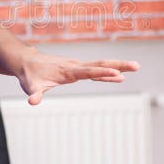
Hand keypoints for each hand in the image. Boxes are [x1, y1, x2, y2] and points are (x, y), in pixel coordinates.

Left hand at [17, 49, 139, 105]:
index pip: (87, 71)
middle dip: (118, 65)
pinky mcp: (77, 69)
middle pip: (100, 64)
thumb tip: (32, 102)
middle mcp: (75, 66)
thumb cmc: (30, 76)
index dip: (101, 72)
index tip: (116, 71)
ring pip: (100, 65)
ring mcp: (77, 66)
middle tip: (136, 65)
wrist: (27, 61)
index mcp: (67, 71)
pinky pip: (96, 70)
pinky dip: (108, 72)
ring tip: (136, 67)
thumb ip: (33, 94)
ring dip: (118, 66)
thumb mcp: (30, 87)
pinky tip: (119, 76)